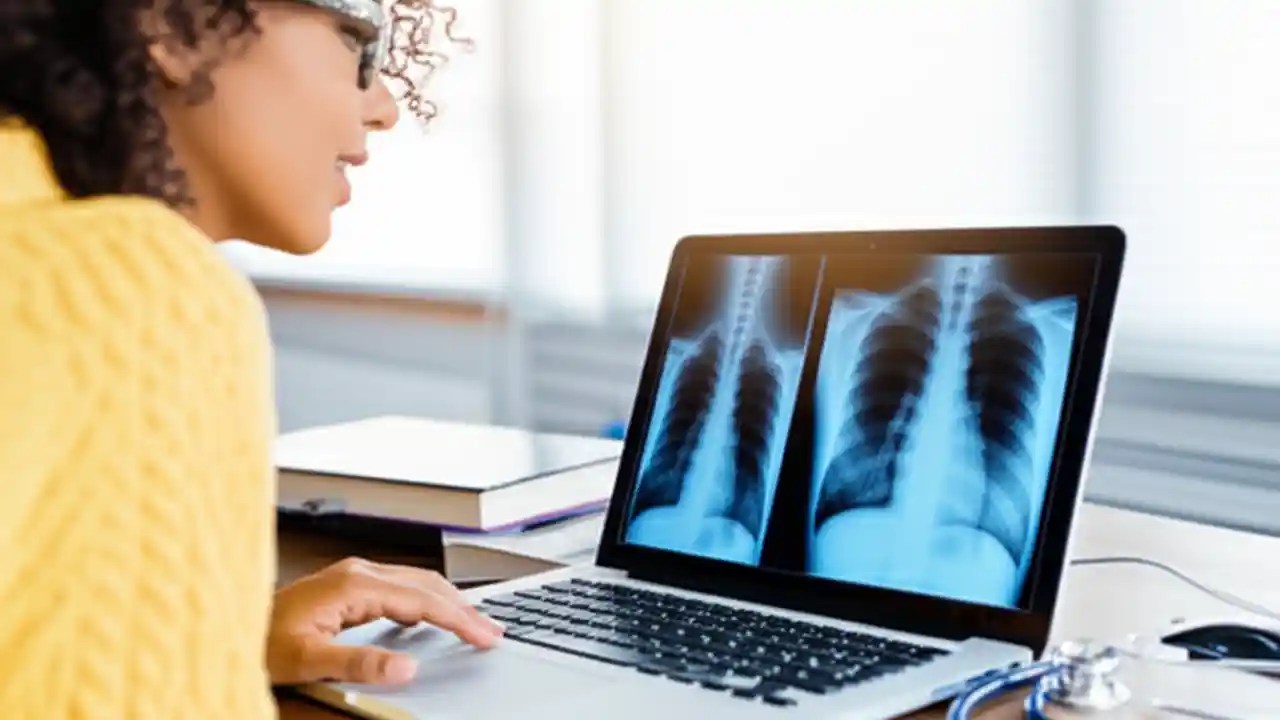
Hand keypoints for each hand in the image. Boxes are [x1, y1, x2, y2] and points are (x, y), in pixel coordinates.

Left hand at [267, 557, 503, 686]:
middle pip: (427, 584)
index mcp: (355, 586)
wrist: (229, 624)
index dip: (459, 619)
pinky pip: (401, 584)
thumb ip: (360, 662)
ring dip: (448, 600)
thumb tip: (407, 666)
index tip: (485, 636)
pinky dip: (427, 598)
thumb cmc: (260, 642)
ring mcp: (353, 574)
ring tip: (473, 622)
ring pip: (416, 580)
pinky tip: (431, 612)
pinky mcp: (348, 583)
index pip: (423, 600)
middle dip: (464, 607)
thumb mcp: (309, 661)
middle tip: (493, 631)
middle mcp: (357, 572)